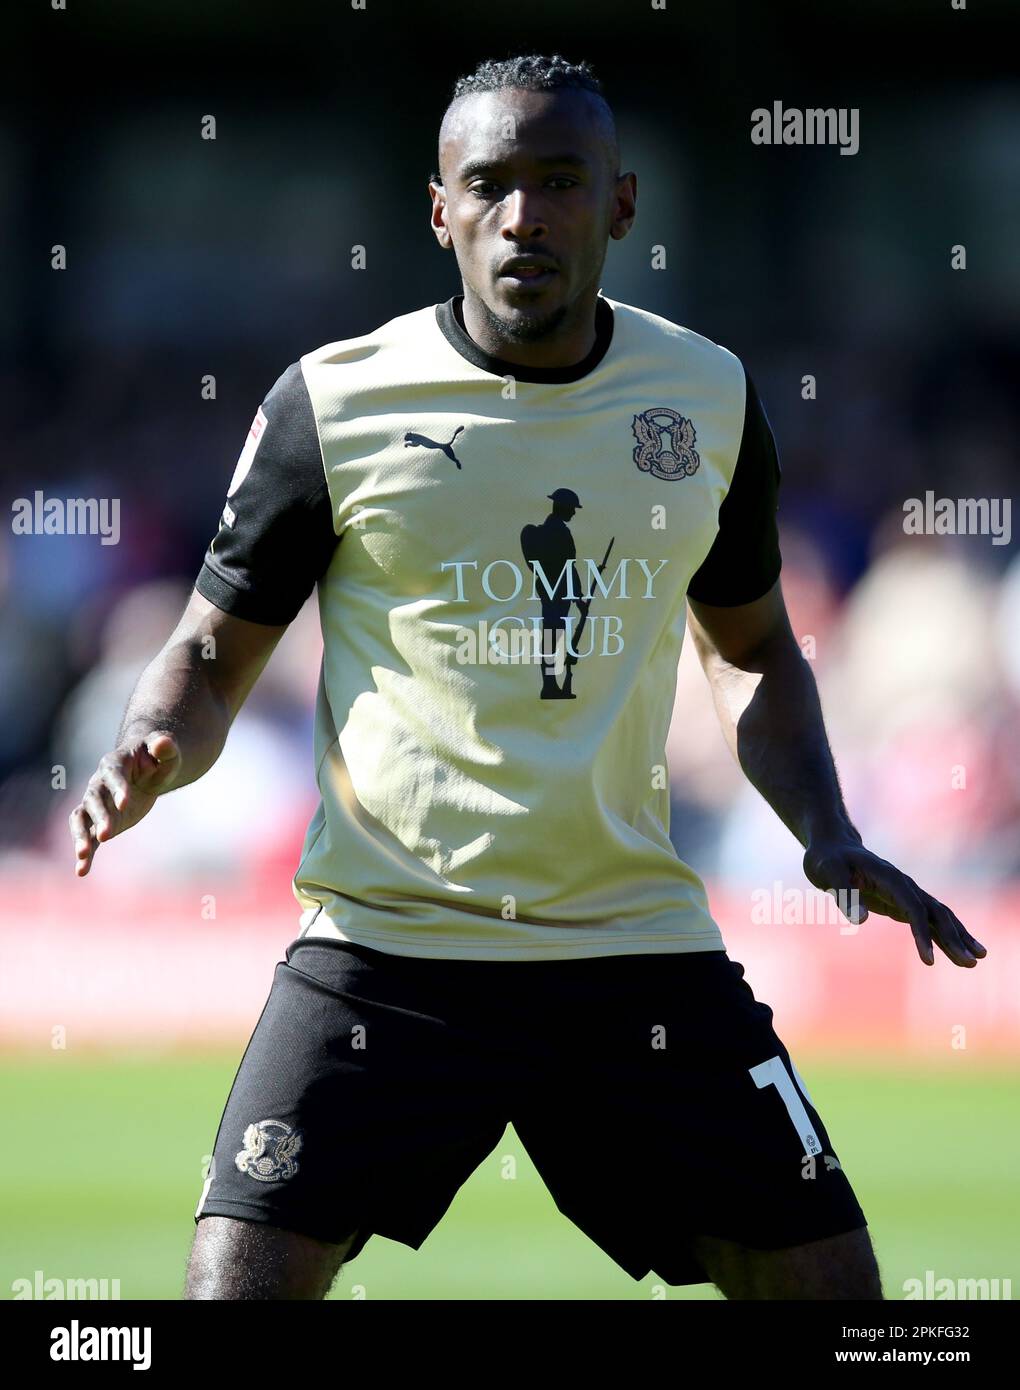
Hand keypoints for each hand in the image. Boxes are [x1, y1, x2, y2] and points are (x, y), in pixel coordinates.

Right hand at [68, 732, 180, 876]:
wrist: (147, 768)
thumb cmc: (159, 757)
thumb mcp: (167, 751)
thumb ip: (164, 746)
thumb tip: (163, 742)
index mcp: (114, 763)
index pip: (113, 775)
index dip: (118, 788)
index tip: (126, 804)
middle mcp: (99, 784)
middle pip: (93, 800)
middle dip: (100, 816)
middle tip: (108, 834)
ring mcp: (97, 804)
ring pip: (81, 819)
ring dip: (80, 836)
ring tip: (82, 855)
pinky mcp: (101, 821)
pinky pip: (89, 837)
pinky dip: (85, 853)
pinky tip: (81, 872)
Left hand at [803, 840, 986, 967]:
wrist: (831, 846)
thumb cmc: (827, 859)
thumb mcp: (827, 874)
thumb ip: (844, 896)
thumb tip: (861, 921)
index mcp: (889, 877)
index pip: (913, 907)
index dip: (922, 933)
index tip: (928, 960)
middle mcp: (904, 885)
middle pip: (935, 912)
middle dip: (953, 938)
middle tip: (970, 963)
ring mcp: (905, 894)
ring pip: (938, 917)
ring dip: (957, 937)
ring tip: (977, 960)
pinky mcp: (901, 902)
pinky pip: (928, 921)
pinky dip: (944, 936)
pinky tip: (957, 952)